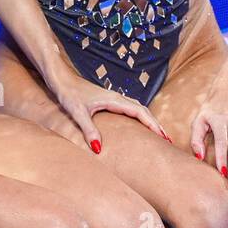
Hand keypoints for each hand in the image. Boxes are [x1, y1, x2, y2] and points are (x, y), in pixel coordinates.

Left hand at [46, 66, 168, 153]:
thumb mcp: (78, 113)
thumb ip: (88, 130)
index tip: (163, 137)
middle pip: (142, 110)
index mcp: (114, 100)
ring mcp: (112, 98)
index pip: (139, 112)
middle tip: (167, 139)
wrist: (61, 79)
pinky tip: (137, 124)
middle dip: (155, 124)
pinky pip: (129, 109)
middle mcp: (116, 97)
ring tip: (157, 133)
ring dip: (148, 120)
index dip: (152, 124)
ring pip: (137, 108)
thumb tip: (98, 149)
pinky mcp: (107, 100)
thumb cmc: (68, 93)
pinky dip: (138, 117)